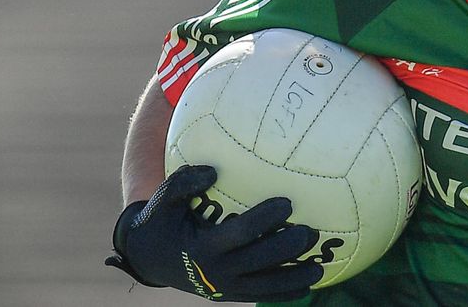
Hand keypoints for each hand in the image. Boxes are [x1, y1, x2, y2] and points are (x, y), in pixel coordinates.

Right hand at [106, 164, 323, 301]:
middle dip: (287, 249)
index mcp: (202, 246)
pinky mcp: (228, 294)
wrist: (148, 257)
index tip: (288, 204)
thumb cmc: (162, 220)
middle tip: (311, 232)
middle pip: (259, 261)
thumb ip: (185, 183)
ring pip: (264, 285)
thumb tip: (214, 172)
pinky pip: (260, 296)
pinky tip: (307, 288)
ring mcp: (223, 286)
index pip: (241, 233)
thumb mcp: (165, 199)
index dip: (265, 219)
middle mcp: (215, 270)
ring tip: (318, 270)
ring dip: (293, 278)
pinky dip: (283, 294)